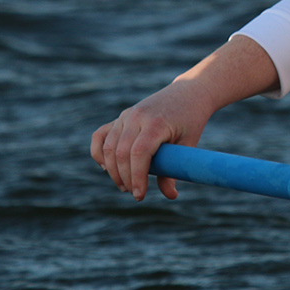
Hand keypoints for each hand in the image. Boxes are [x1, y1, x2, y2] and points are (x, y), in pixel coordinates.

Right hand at [90, 80, 217, 200]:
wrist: (187, 93)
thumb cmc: (190, 120)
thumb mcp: (188, 144)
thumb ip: (175, 169)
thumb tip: (170, 195)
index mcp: (156, 123)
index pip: (139, 153)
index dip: (137, 177)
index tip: (140, 195)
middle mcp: (136, 116)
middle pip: (121, 153)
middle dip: (125, 178)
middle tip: (135, 193)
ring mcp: (126, 115)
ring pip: (109, 147)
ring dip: (113, 171)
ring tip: (125, 186)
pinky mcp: (121, 117)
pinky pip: (100, 135)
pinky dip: (99, 152)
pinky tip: (106, 167)